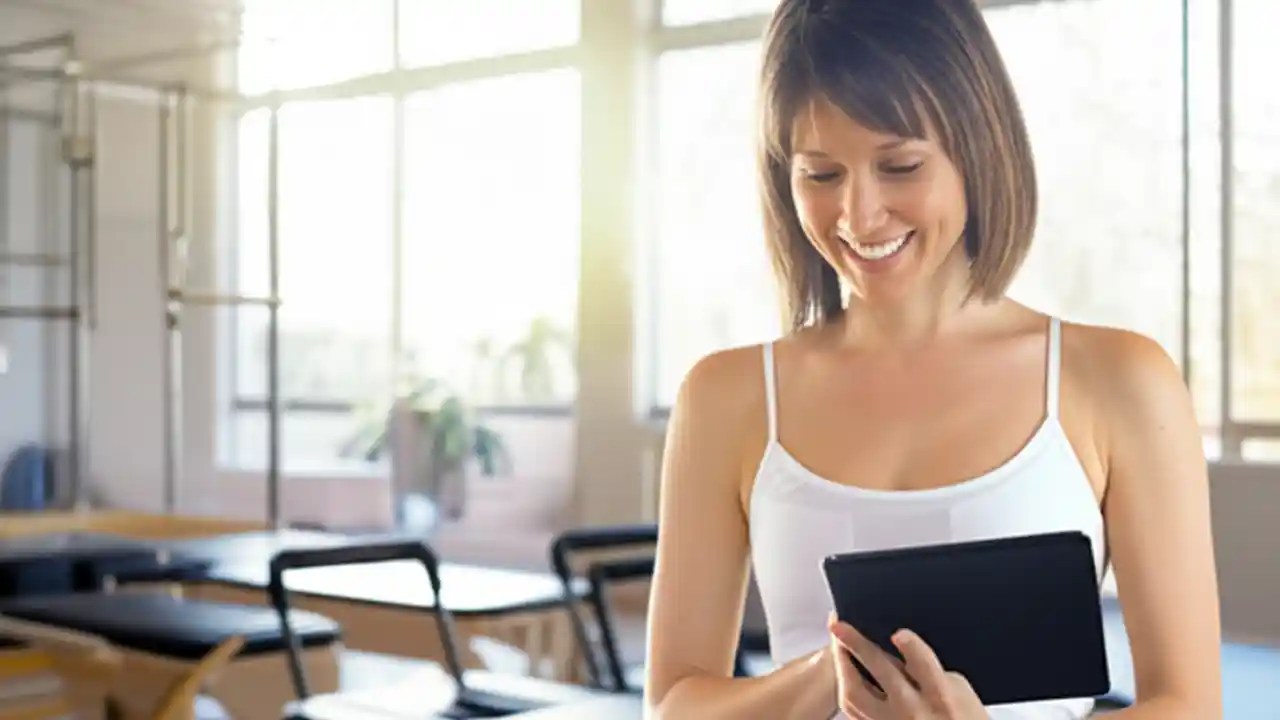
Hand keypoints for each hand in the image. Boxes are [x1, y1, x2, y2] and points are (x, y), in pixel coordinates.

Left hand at [827, 613, 986, 718]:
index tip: (899, 633)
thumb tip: (897, 646)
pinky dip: (846, 687)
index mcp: (941, 698)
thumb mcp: (959, 692)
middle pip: (882, 674)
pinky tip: (843, 671)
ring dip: (842, 666)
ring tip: (837, 643)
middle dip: (858, 646)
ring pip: (855, 696)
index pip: (925, 667)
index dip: (912, 648)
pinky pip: (853, 711)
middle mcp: (914, 712)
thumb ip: (929, 668)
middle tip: (839, 626)